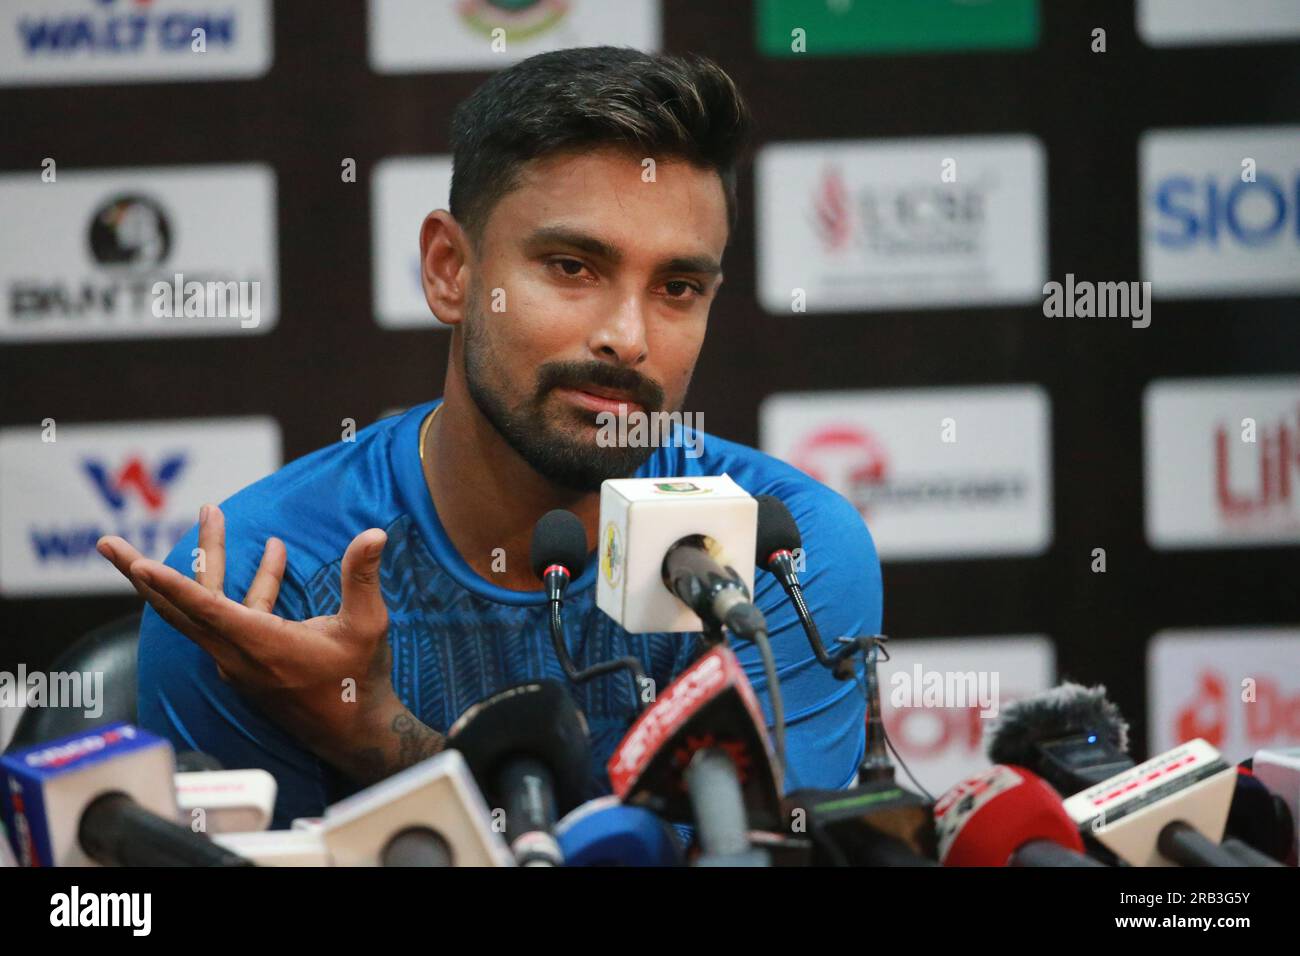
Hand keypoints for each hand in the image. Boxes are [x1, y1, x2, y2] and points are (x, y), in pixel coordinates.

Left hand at [97, 504, 441, 782]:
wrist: (353, 730)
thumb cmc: (359, 679)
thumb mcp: (366, 625)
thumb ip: (362, 578)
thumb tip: (375, 533)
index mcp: (262, 644)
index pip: (206, 609)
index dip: (172, 584)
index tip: (138, 563)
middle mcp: (238, 653)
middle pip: (180, 606)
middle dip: (141, 573)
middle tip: (108, 543)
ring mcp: (237, 660)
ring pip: (201, 608)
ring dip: (198, 565)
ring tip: (210, 519)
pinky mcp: (246, 662)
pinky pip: (228, 616)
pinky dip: (240, 584)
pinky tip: (273, 557)